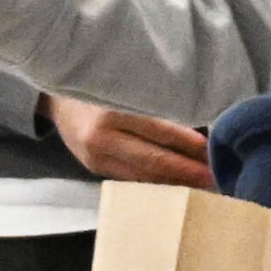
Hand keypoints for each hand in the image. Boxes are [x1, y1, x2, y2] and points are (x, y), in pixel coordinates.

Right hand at [47, 94, 215, 186]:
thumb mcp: (121, 87)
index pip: (158, 130)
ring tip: (202, 184)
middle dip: (186, 170)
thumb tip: (195, 123)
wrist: (56, 100)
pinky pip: (132, 179)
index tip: (212, 151)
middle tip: (214, 177)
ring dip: (175, 181)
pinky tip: (176, 184)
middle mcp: (102, 138)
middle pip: (152, 159)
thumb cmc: (96, 86)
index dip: (187, 143)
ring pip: (143, 175)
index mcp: (110, 112)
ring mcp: (96, 158)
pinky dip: (156, 182)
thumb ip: (150, 105)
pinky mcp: (96, 169)